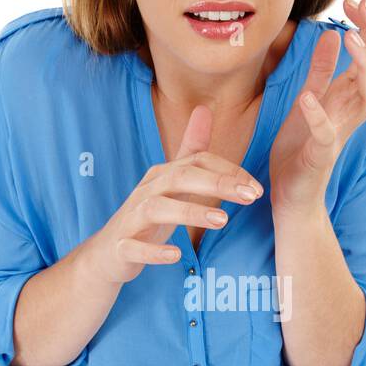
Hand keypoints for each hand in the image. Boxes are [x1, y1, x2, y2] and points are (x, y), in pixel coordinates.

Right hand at [91, 104, 263, 283]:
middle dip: (216, 183)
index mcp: (162, 175)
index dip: (228, 171)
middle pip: (179, 177)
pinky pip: (134, 247)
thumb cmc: (146, 215)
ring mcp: (131, 219)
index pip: (197, 161)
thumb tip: (204, 109)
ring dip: (189, 213)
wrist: (108, 253)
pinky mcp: (122, 247)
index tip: (256, 188)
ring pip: (156, 208)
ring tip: (222, 220)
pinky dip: (154, 251)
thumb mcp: (170, 181)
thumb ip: (190, 150)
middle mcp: (146, 191)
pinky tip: (176, 255)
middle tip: (250, 197)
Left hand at [268, 0, 365, 215]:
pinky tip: (308, 97)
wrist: (290, 195)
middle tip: (362, 5)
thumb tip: (333, 34)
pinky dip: (318, 115)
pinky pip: (326, 134)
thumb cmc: (300, 149)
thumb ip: (322, 70)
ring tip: (350, 37)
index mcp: (348, 97)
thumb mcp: (309, 100)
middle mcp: (351, 113)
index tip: (356, 0)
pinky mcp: (321, 156)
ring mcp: (340, 133)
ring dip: (364, 66)